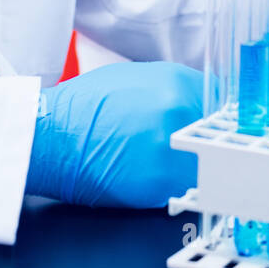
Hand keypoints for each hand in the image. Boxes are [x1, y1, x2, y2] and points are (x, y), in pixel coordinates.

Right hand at [25, 61, 201, 207]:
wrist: (48, 135)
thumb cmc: (83, 107)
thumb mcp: (135, 79)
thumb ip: (172, 90)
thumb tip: (196, 104)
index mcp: (176, 81)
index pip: (220, 100)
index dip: (212, 117)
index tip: (208, 128)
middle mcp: (180, 109)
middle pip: (214, 132)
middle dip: (202, 142)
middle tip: (184, 150)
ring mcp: (173, 145)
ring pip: (204, 161)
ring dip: (191, 166)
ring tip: (165, 166)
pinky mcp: (161, 180)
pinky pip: (186, 186)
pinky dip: (176, 187)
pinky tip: (154, 181)